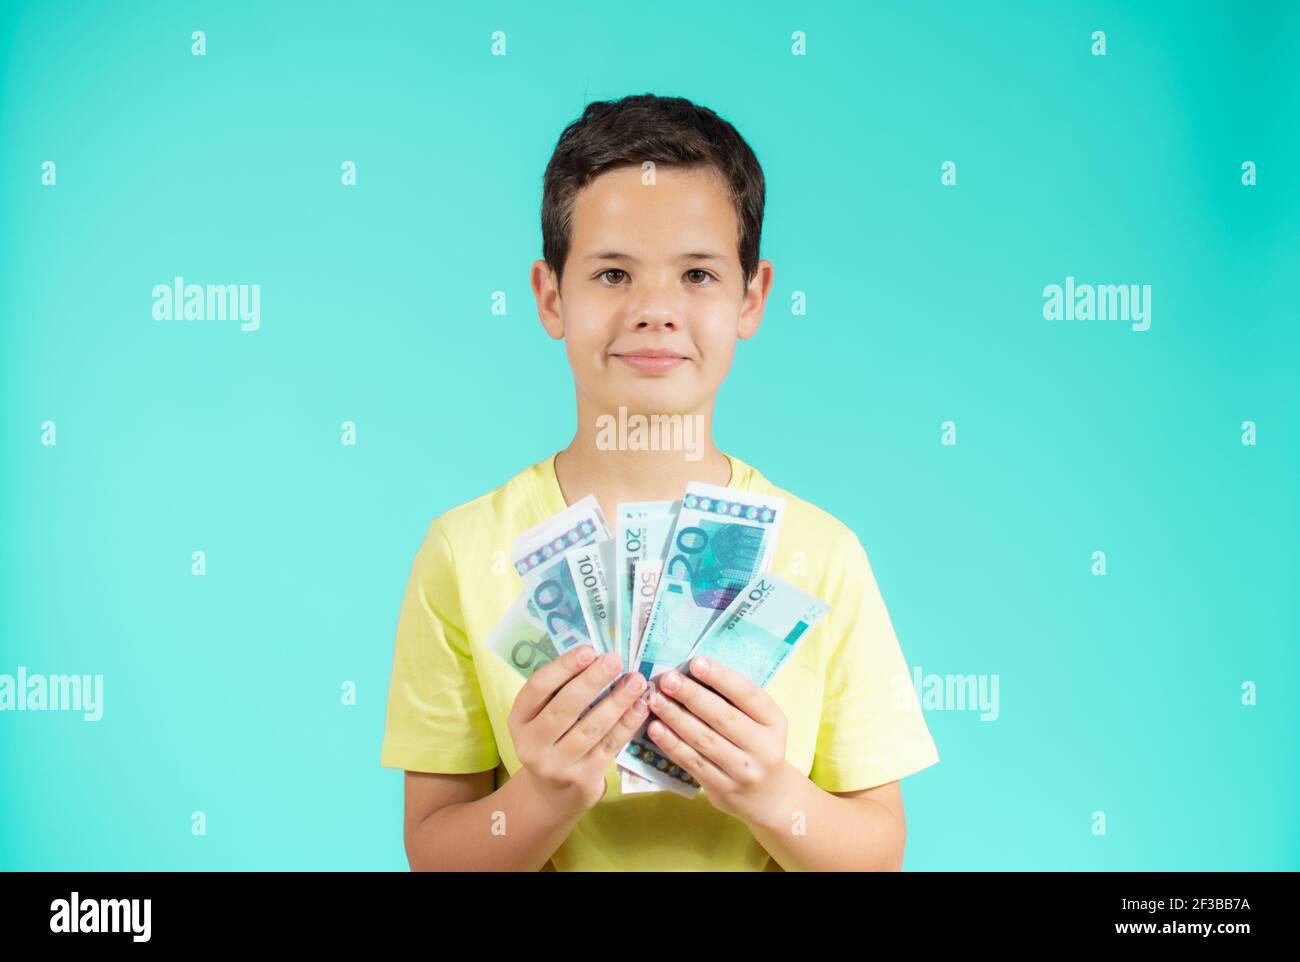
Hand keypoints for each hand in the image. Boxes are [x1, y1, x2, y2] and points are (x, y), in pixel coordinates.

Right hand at [507, 644, 648, 817]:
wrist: (552, 794)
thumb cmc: (552, 741)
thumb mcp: (542, 718)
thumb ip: (561, 691)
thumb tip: (597, 657)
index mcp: (518, 720)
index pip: (537, 688)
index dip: (563, 667)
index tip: (588, 650)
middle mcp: (532, 744)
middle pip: (564, 708)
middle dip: (592, 681)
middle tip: (614, 660)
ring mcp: (557, 764)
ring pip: (590, 728)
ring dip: (617, 701)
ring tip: (635, 681)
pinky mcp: (583, 778)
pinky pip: (609, 746)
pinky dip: (627, 724)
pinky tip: (640, 706)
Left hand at [646, 655, 797, 822]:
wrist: (768, 797)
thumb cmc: (756, 746)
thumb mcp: (760, 722)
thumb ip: (735, 702)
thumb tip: (692, 673)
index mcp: (774, 721)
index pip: (748, 694)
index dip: (721, 677)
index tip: (696, 662)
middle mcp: (764, 747)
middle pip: (723, 717)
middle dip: (692, 695)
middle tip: (667, 679)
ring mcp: (744, 771)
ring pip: (705, 740)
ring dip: (676, 718)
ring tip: (656, 700)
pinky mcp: (723, 789)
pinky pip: (693, 763)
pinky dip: (672, 745)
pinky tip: (655, 729)